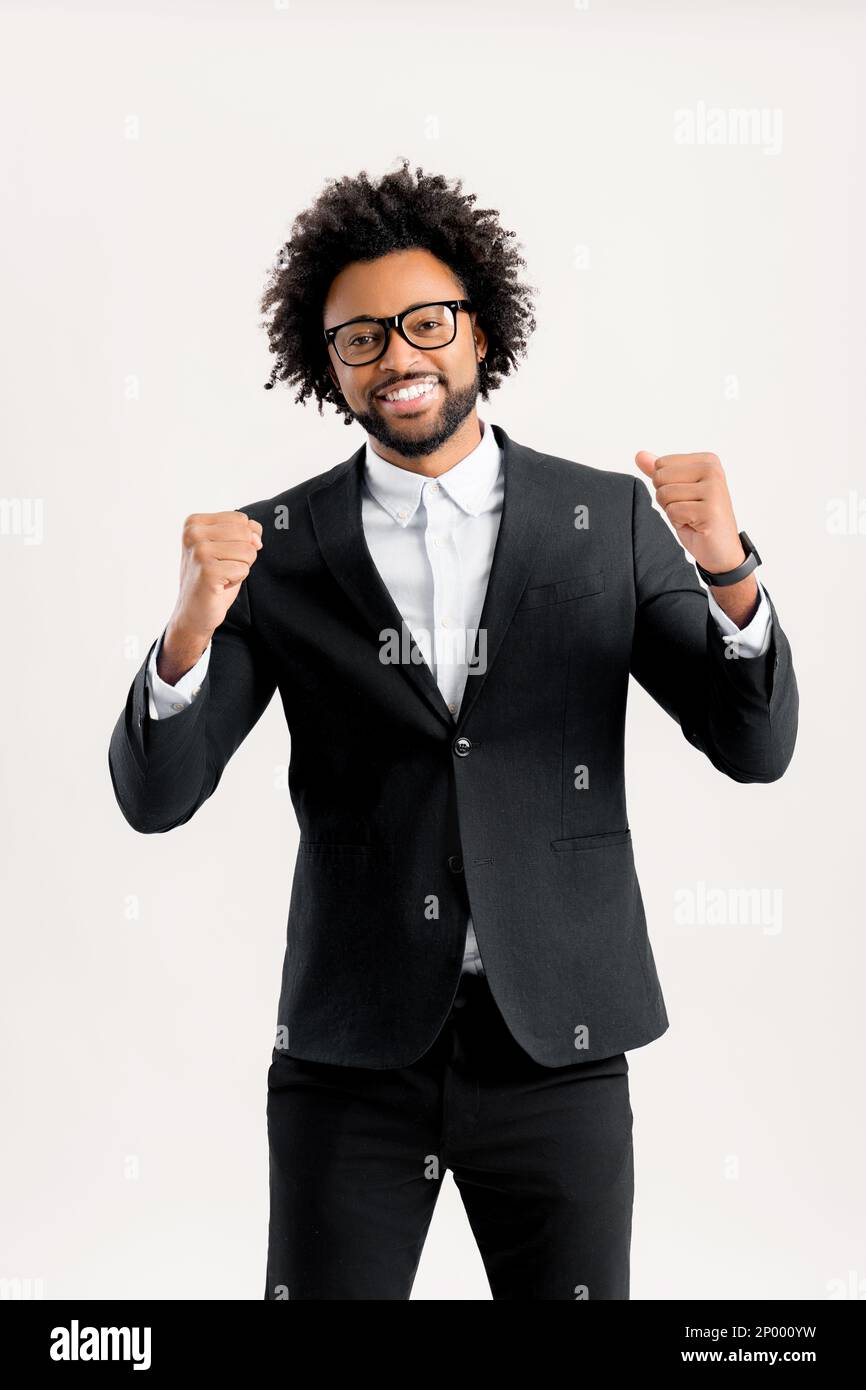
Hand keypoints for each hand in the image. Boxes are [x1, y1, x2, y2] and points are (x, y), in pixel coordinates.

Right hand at [158, 511, 262, 683]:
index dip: (242, 540)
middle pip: (246, 533)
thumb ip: (246, 533)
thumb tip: (257, 539)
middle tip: (222, 568)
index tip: (221, 555)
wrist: (194, 611)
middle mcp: (193, 533)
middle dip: (243, 555)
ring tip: (221, 576)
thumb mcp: (228, 547)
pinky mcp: (207, 570)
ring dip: (240, 568)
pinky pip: (243, 569)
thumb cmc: (213, 578)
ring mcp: (199, 551)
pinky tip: (219, 585)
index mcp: (194, 523)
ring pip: (248, 551)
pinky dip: (236, 580)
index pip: (241, 519)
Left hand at [634, 451, 746, 572]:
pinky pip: (673, 511)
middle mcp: (713, 470)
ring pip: (665, 495)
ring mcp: (713, 489)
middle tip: (688, 509)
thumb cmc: (699, 519)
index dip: (666, 486)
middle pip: (660, 477)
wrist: (721, 550)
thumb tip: (639, 455)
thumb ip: (660, 472)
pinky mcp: (709, 510)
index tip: (687, 497)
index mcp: (707, 460)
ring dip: (673, 512)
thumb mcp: (677, 492)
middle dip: (667, 499)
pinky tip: (695, 526)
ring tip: (692, 517)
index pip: (661, 464)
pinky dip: (679, 523)